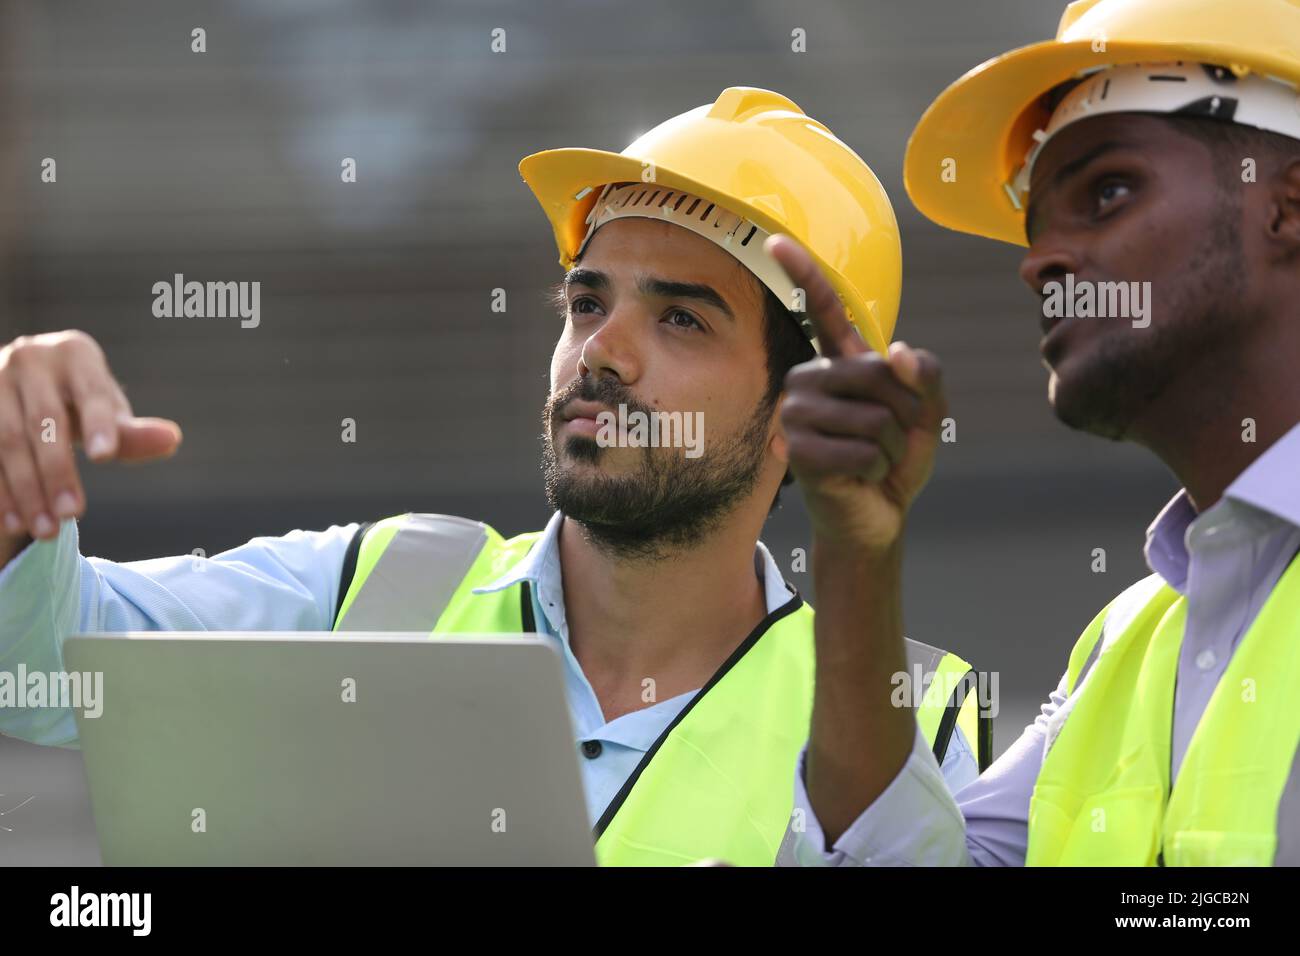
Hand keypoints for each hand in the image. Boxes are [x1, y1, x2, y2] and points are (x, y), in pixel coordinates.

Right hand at [0, 330, 181, 542]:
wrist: (18, 386)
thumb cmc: (75, 402)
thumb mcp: (106, 411)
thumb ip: (132, 432)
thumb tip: (172, 439)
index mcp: (73, 354)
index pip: (90, 393)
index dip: (98, 424)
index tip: (105, 457)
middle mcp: (28, 359)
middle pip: (42, 423)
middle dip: (56, 472)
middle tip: (72, 515)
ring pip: (5, 441)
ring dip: (24, 490)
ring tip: (43, 529)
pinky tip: (11, 522)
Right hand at [767, 235, 945, 553]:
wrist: (877, 513)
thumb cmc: (896, 458)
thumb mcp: (927, 412)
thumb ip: (927, 376)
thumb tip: (898, 352)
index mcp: (840, 363)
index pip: (823, 309)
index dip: (803, 272)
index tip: (776, 241)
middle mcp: (811, 381)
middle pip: (879, 377)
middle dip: (905, 416)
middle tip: (889, 442)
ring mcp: (798, 415)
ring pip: (875, 419)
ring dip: (892, 450)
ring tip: (874, 462)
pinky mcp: (797, 452)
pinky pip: (863, 452)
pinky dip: (877, 472)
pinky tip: (861, 479)